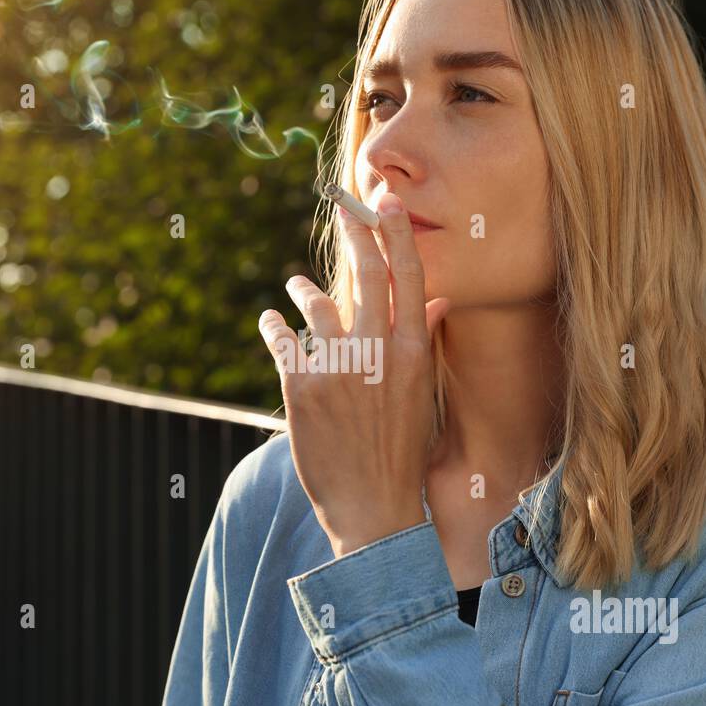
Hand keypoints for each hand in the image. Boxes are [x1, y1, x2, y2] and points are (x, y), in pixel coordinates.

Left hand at [258, 191, 450, 557]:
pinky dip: (274, 325)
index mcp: (412, 352)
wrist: (373, 506)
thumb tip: (434, 301)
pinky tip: (270, 320)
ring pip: (317, 304)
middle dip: (353, 233)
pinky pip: (283, 339)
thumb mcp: (421, 396)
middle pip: (364, 274)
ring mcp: (337, 368)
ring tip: (295, 286)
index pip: (408, 276)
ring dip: (303, 289)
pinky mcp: (301, 387)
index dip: (395, 232)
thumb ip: (423, 343)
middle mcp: (377, 352)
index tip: (384, 199)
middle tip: (343, 207)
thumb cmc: (401, 452)